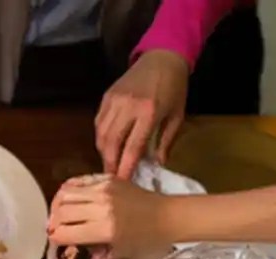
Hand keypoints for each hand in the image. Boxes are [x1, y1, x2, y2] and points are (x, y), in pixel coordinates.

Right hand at [48, 174, 174, 258]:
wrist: (167, 216)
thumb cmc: (146, 239)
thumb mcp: (118, 252)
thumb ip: (91, 247)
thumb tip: (69, 241)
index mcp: (104, 229)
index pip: (63, 232)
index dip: (55, 238)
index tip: (56, 240)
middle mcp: (100, 207)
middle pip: (60, 212)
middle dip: (53, 222)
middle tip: (55, 228)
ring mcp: (103, 189)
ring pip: (64, 193)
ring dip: (57, 205)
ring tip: (59, 213)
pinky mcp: (107, 178)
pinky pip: (77, 181)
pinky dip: (68, 190)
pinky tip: (69, 199)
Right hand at [96, 50, 189, 178]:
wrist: (162, 58)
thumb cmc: (174, 88)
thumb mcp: (177, 115)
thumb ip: (166, 141)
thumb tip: (157, 163)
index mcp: (149, 113)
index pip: (132, 147)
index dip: (125, 167)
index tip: (122, 183)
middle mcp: (128, 107)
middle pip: (111, 143)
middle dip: (109, 163)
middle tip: (111, 178)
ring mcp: (114, 101)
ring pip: (101, 133)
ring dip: (103, 152)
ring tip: (108, 163)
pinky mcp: (107, 96)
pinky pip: (99, 122)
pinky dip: (101, 136)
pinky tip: (106, 145)